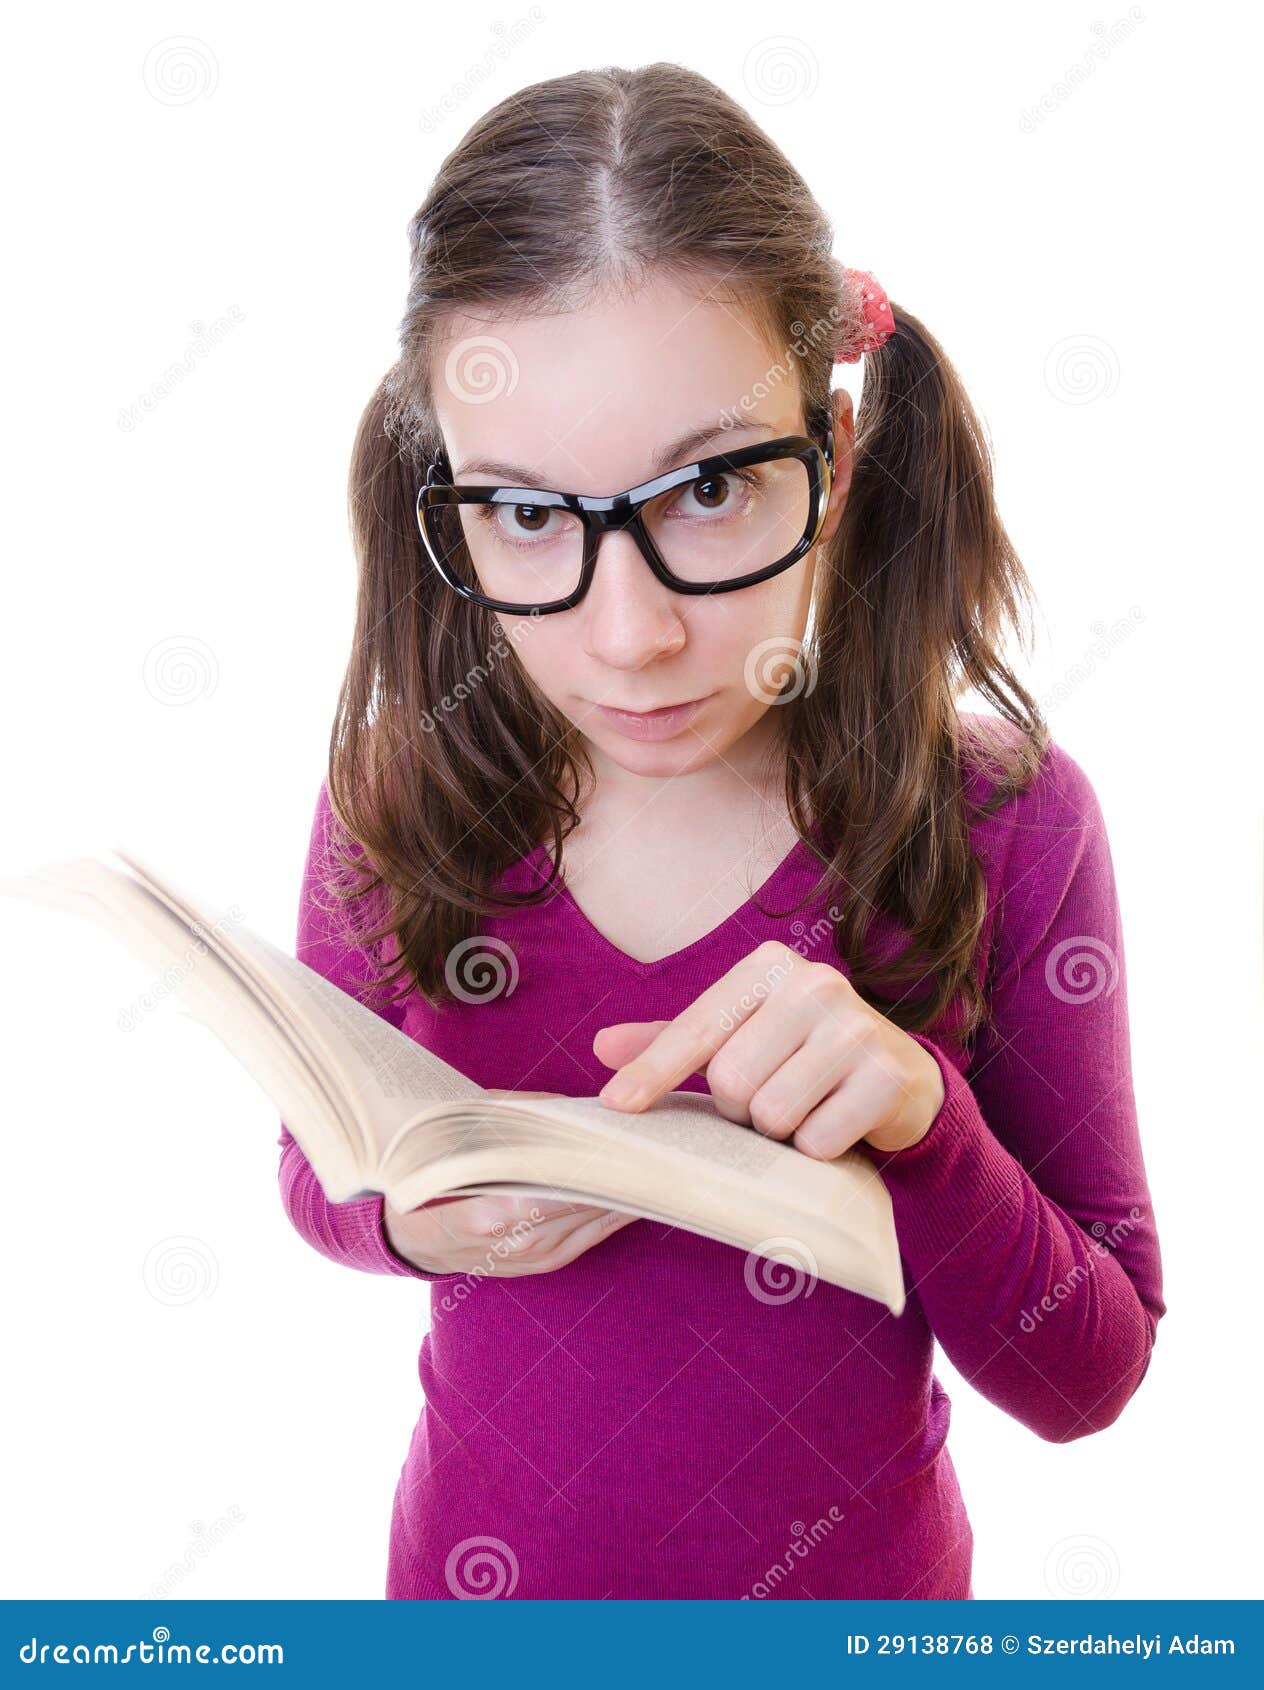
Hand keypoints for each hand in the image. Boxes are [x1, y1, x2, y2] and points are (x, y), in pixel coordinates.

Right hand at [384, 1087, 636, 1274]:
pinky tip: (636, 1188)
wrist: (411, 1238)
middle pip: (587, 1203)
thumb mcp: (460, 1136)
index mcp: (492, 1212)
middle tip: (651, 1141)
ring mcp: (534, 1258)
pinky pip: (591, 1236)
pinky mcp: (545, 1264)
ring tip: (653, 1158)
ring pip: (596, 1221)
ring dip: (626, 1191)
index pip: (560, 1187)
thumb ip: (515, 1118)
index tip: (623, 1137)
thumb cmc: (433, 1178)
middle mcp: (518, 1242)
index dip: (595, 1163)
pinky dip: (615, 1210)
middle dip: (619, 1172)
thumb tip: (568, 1106)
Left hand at [593, 941, 944, 1157]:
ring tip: (803, 1108)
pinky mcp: (887, 1076)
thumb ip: (673, 1041)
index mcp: (770, 966)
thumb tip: (601, 1047)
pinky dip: (816, 1149)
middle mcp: (815, 984)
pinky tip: (836, 1122)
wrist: (899, 1075)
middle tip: (769, 1099)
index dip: (652, 1071)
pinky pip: (817, 1141)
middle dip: (740, 1109)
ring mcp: (856, 1028)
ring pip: (772, 1112)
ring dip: (778, 1131)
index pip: (696, 1027)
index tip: (615, 1105)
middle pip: (732, 1080)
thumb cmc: (799, 1054)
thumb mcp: (737, 1036)